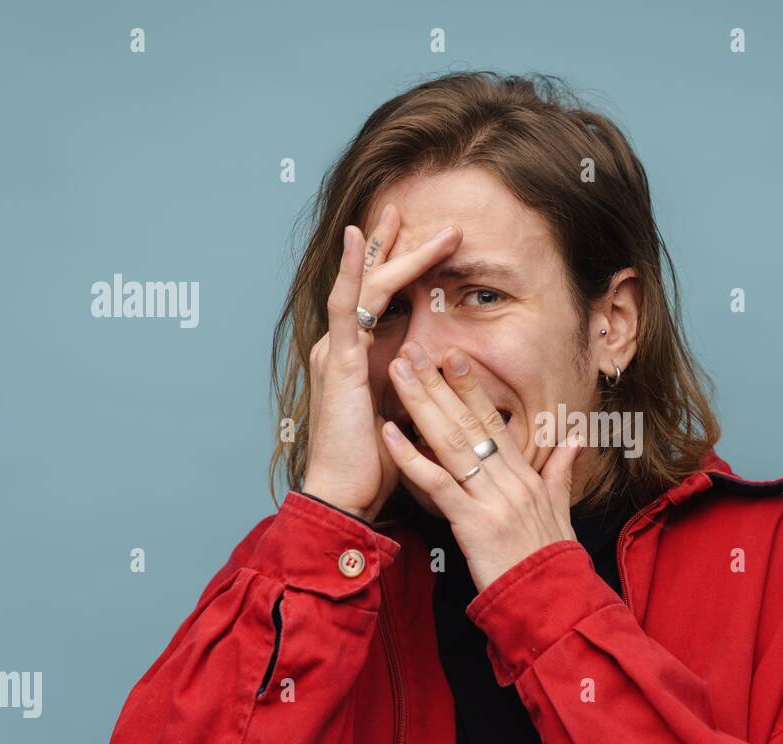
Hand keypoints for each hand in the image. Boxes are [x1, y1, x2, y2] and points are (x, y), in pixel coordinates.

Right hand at [301, 207, 461, 518]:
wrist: (347, 493)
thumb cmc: (377, 462)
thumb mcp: (407, 411)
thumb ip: (418, 382)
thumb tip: (443, 364)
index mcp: (361, 358)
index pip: (381, 302)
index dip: (399, 269)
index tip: (423, 241)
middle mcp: (345, 347)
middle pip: (370, 285)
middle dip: (394, 248)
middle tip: (412, 212)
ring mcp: (339, 350)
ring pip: (365, 288)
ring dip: (391, 253)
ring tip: (409, 218)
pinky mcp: (340, 361)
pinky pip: (346, 305)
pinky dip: (352, 270)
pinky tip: (359, 240)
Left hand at [380, 342, 583, 591]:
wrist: (553, 598)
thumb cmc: (551, 559)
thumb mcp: (561, 510)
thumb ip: (563, 471)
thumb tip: (575, 439)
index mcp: (526, 475)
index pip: (495, 421)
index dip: (471, 387)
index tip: (452, 356)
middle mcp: (509, 480)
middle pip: (469, 422)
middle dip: (438, 383)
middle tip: (413, 349)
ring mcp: (492, 499)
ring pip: (451, 441)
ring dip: (420, 404)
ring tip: (397, 373)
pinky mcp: (474, 523)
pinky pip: (439, 484)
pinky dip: (411, 457)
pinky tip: (389, 434)